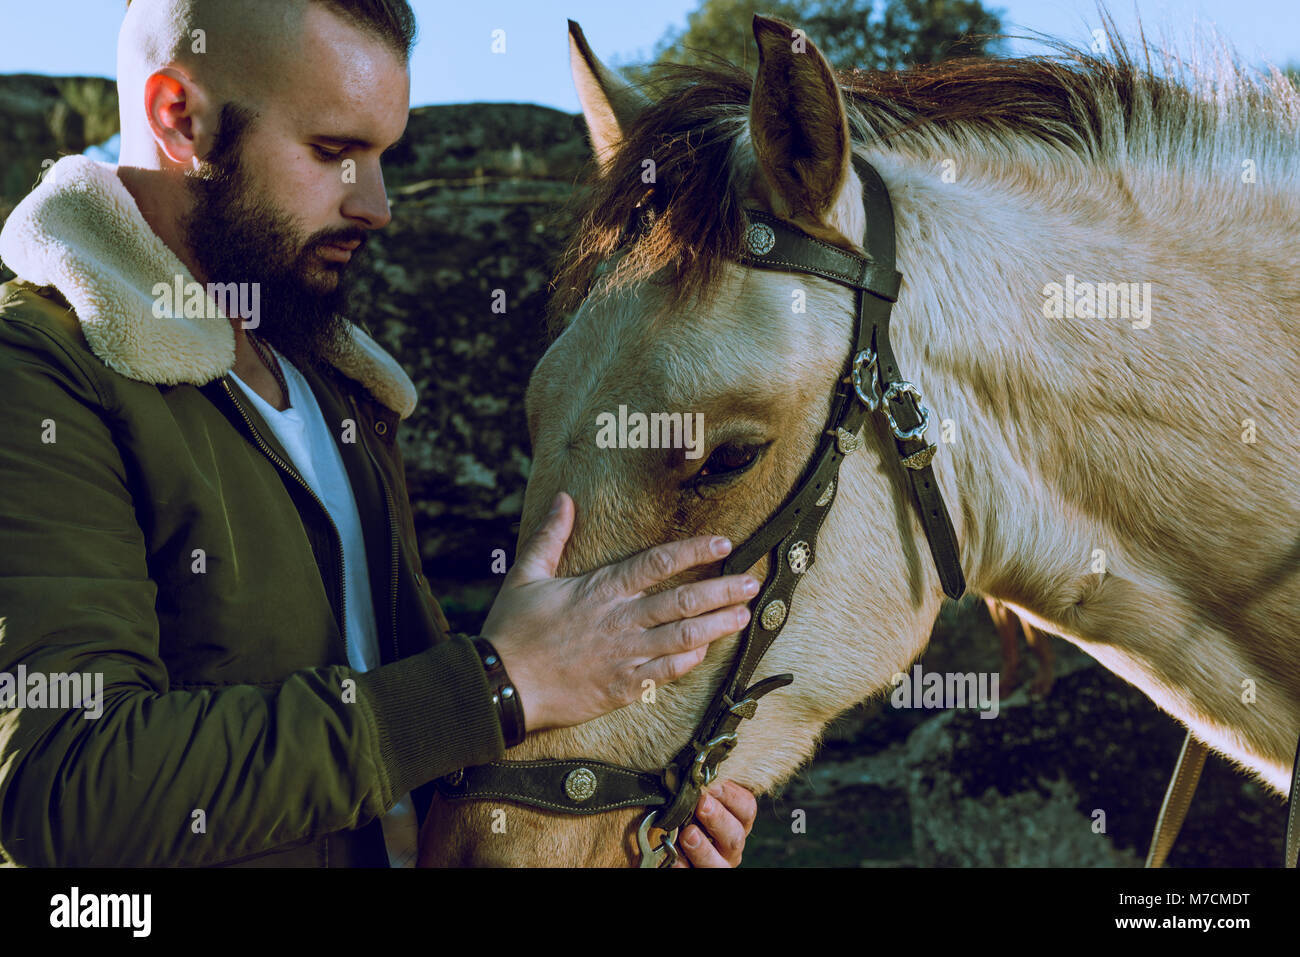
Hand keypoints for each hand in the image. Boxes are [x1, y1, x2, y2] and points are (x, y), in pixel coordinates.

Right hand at [483, 492, 758, 731]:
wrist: (501, 686)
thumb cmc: (512, 630)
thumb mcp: (526, 574)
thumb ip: (550, 535)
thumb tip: (564, 498)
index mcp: (600, 589)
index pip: (657, 563)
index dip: (694, 550)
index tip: (722, 542)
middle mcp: (619, 620)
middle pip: (682, 600)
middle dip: (722, 590)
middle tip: (752, 582)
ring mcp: (623, 655)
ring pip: (682, 637)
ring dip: (717, 625)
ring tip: (743, 616)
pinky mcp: (621, 686)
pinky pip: (665, 673)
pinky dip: (688, 661)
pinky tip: (706, 652)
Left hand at [672, 780, 756, 866]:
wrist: (671, 840)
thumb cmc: (687, 812)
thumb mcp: (699, 798)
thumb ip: (703, 787)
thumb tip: (695, 767)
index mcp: (736, 822)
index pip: (747, 809)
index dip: (732, 796)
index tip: (713, 784)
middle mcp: (730, 846)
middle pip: (735, 836)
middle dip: (719, 819)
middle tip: (702, 804)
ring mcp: (715, 864)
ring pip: (718, 864)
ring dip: (703, 848)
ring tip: (688, 833)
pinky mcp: (695, 874)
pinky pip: (690, 873)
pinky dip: (683, 866)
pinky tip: (673, 856)